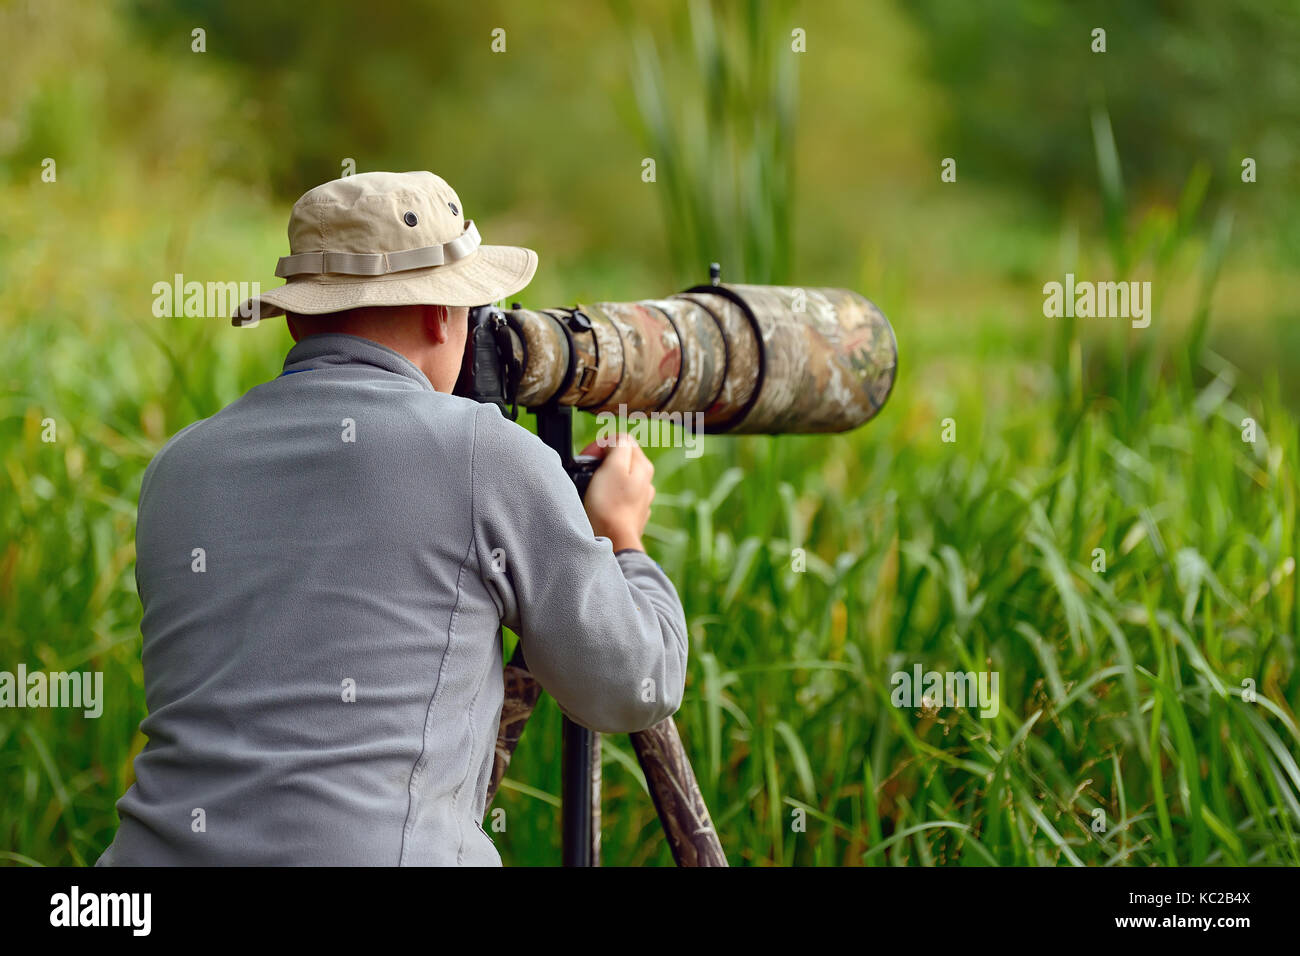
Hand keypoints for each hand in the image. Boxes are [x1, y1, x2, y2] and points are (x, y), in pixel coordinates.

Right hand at [580, 434, 654, 552]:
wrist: (614, 541)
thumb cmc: (610, 505)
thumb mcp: (612, 466)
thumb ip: (617, 445)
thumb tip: (614, 442)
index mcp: (643, 466)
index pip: (621, 440)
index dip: (601, 446)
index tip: (588, 458)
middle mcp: (646, 481)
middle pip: (621, 459)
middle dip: (602, 462)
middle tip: (587, 473)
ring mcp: (640, 499)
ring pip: (619, 479)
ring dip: (604, 480)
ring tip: (592, 490)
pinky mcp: (631, 514)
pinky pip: (617, 497)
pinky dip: (608, 497)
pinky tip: (600, 504)